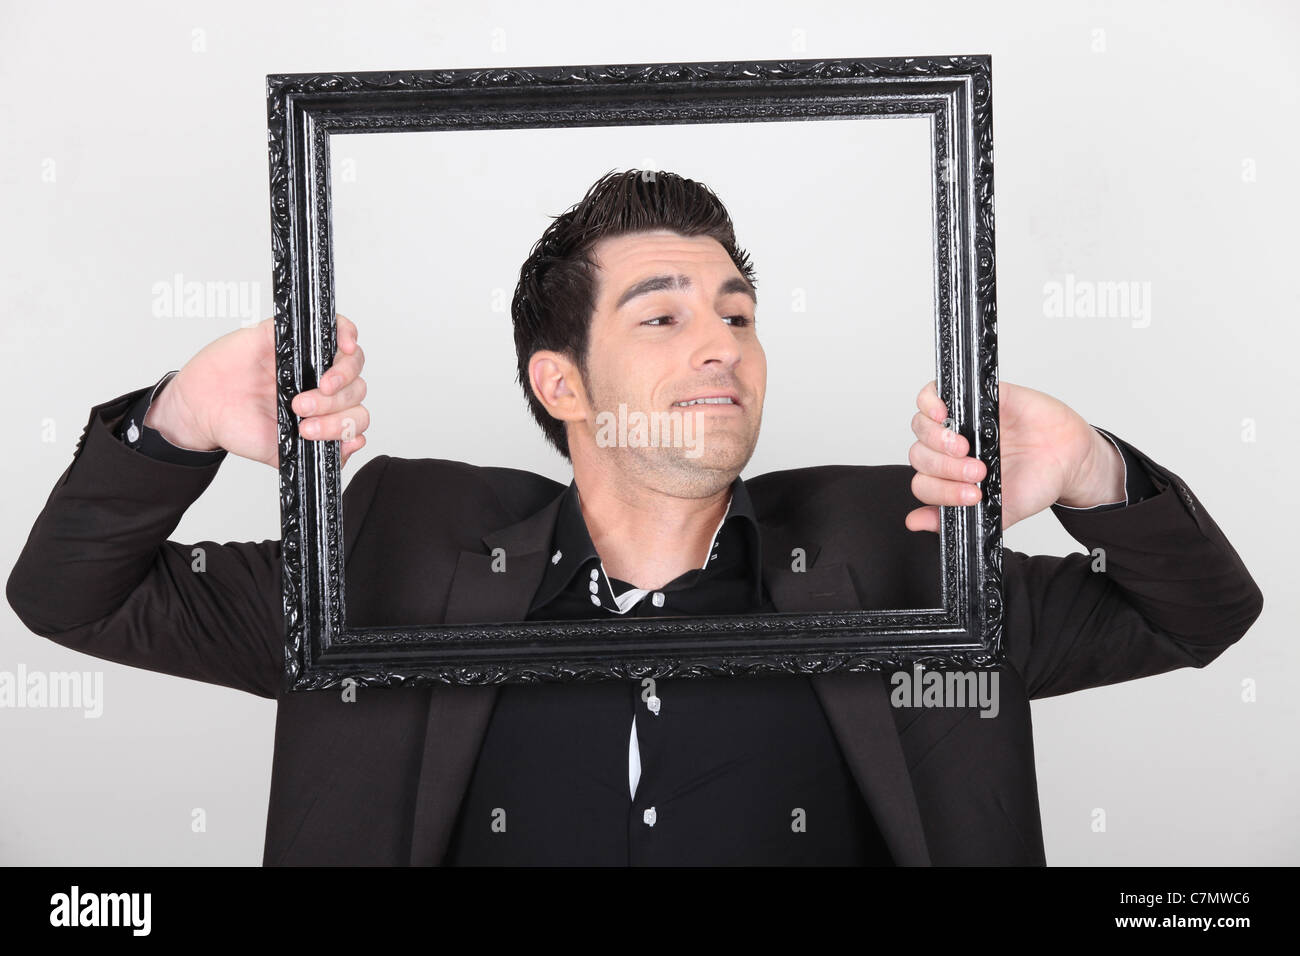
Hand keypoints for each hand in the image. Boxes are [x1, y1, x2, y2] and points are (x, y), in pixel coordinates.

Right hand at [144, 313, 368, 468]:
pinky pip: (334, 326)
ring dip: (339, 379)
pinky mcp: (291, 336)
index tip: (312, 432)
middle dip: (332, 406)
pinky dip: (346, 332)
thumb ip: (318, 453)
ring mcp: (309, 360)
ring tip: (304, 394)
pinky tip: (343, 347)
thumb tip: (354, 443)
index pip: (355, 416)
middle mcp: (321, 385)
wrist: (201, 408)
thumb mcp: (281, 452)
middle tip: (300, 411)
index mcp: (324, 412)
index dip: (343, 426)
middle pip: (356, 390)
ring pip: (352, 362)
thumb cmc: (238, 426)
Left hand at [905, 379, 1119, 532]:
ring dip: (936, 439)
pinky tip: (942, 414)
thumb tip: (914, 523)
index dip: (941, 492)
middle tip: (978, 471)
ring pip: (921, 427)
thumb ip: (955, 517)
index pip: (924, 485)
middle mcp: (950, 452)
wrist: (1070, 459)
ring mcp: (959, 424)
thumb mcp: (997, 511)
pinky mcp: (972, 399)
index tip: (973, 495)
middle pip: (920, 456)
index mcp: (951, 478)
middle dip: (945, 468)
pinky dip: (929, 401)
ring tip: (965, 448)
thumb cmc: (1036, 483)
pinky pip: (933, 393)